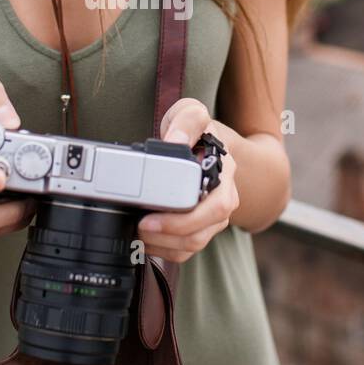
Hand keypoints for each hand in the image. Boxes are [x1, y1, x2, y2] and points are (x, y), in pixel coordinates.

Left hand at [136, 98, 238, 263]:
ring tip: (139, 234)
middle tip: (140, 227)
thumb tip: (175, 142)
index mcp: (224, 176)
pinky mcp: (199, 228)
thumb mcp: (192, 114)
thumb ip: (186, 121)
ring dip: (164, 245)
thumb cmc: (198, 132)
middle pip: (202, 233)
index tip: (151, 216)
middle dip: (169, 236)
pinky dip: (164, 250)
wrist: (206, 144)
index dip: (185, 219)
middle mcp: (223, 200)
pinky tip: (145, 241)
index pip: (217, 206)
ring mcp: (212, 218)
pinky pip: (186, 250)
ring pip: (193, 245)